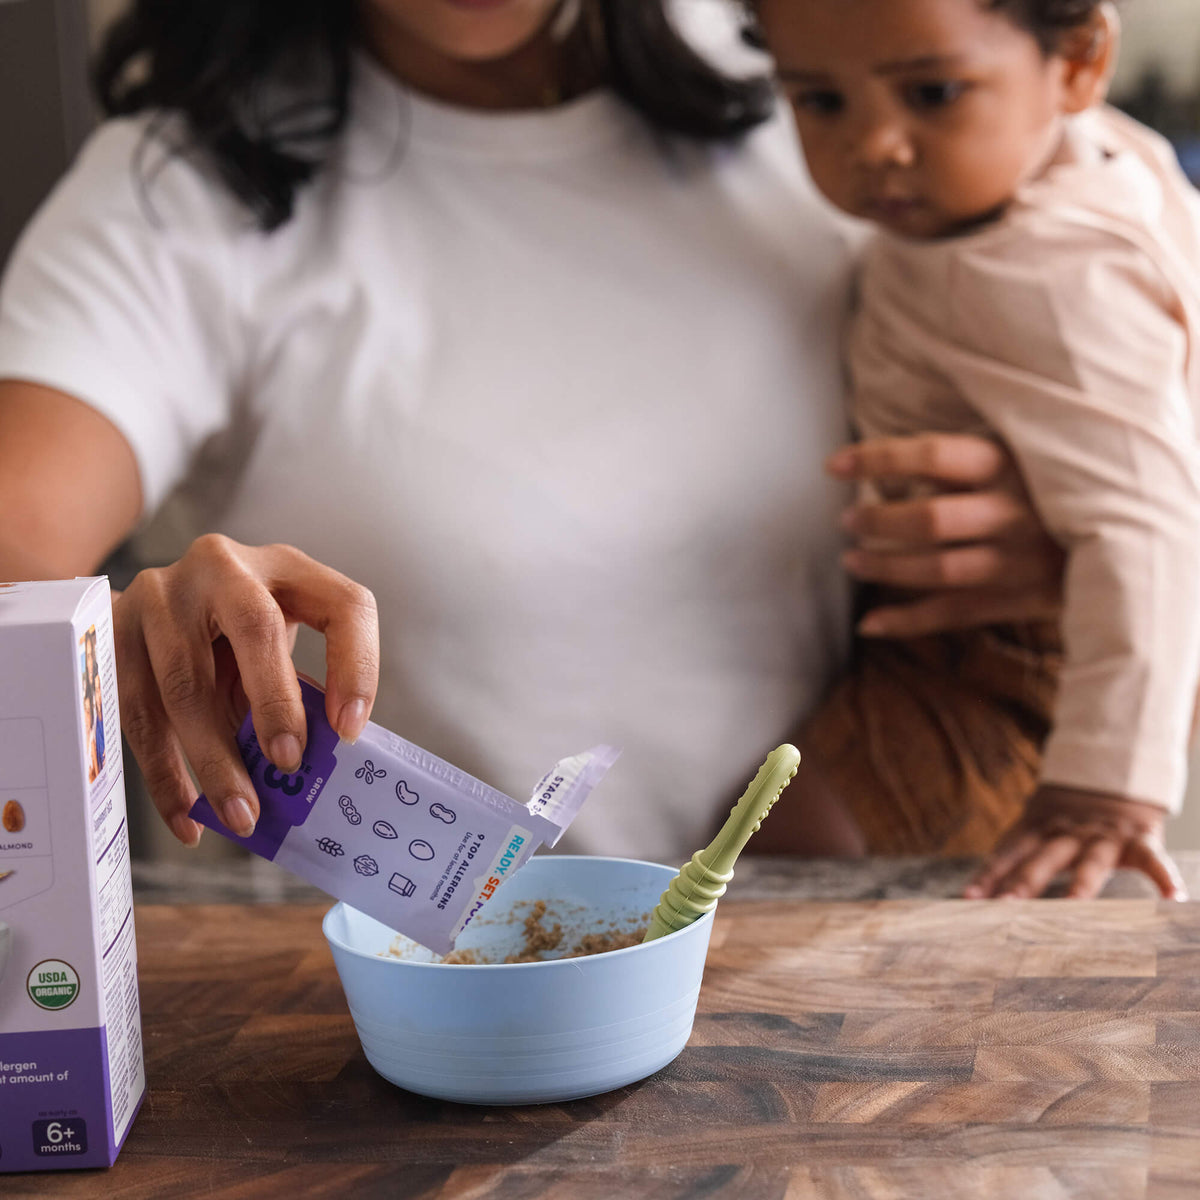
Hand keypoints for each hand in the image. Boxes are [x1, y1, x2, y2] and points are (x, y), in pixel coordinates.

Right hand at [113, 535, 378, 844]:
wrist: (154, 605)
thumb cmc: (237, 634)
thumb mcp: (279, 643)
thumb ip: (299, 690)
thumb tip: (311, 764)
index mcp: (286, 565)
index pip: (343, 605)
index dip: (355, 666)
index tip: (349, 730)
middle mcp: (222, 566)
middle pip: (256, 627)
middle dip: (274, 704)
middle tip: (288, 765)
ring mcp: (161, 593)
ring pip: (185, 680)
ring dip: (214, 759)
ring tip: (240, 814)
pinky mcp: (114, 632)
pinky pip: (136, 713)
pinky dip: (164, 774)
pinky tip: (189, 815)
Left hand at [827, 433, 1063, 637]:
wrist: (1130, 530)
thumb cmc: (1049, 485)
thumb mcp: (1017, 454)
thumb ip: (960, 461)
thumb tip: (886, 469)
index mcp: (1009, 466)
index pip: (932, 455)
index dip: (877, 459)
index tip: (833, 465)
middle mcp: (1014, 514)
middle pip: (931, 520)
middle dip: (879, 522)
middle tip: (847, 521)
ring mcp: (1018, 561)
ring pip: (939, 570)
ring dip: (885, 569)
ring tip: (851, 561)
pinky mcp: (1021, 599)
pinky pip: (955, 614)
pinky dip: (907, 623)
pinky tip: (869, 624)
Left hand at [964, 785, 1186, 899]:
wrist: (1110, 777)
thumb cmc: (1062, 819)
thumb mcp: (1034, 829)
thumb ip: (1011, 861)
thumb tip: (969, 897)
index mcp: (1037, 830)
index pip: (1008, 854)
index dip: (988, 875)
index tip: (968, 899)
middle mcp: (1066, 834)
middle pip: (1043, 859)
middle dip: (1024, 882)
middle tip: (1005, 905)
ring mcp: (1103, 837)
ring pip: (1092, 863)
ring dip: (1083, 884)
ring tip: (1076, 907)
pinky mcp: (1138, 840)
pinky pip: (1152, 860)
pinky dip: (1164, 878)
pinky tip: (1174, 899)